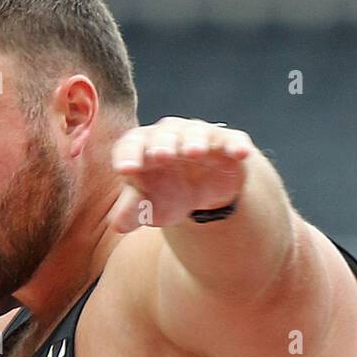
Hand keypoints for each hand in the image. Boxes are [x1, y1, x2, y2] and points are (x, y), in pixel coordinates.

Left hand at [109, 117, 252, 233]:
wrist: (201, 193)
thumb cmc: (166, 194)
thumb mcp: (149, 206)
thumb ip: (132, 211)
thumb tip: (117, 225)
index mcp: (143, 148)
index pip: (131, 145)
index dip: (128, 156)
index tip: (125, 170)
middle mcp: (170, 136)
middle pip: (164, 134)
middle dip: (163, 144)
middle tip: (161, 156)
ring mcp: (200, 137)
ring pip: (196, 132)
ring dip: (195, 140)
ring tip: (194, 152)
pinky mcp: (227, 144)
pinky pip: (232, 140)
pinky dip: (236, 145)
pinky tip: (240, 153)